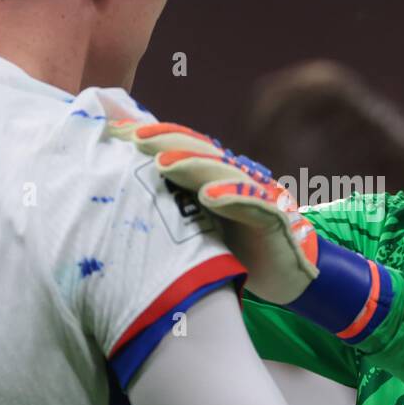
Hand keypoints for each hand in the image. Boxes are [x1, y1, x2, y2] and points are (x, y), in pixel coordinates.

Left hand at [115, 121, 322, 303]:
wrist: (286, 274)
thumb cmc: (234, 249)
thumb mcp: (192, 227)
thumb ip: (165, 207)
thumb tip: (118, 196)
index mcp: (211, 175)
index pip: (180, 148)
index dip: (151, 136)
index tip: (116, 130)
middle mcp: (234, 177)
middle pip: (200, 150)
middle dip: (167, 140)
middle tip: (135, 138)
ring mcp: (256, 195)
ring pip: (224, 171)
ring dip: (194, 164)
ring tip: (163, 164)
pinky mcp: (276, 218)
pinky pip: (255, 203)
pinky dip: (232, 197)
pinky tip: (208, 196)